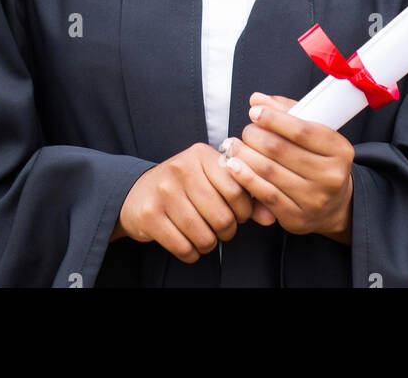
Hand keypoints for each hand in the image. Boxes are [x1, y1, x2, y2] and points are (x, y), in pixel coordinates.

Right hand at [113, 141, 274, 262]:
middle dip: (227, 231)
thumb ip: (243, 195)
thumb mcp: (211, 180)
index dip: (245, 211)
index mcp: (201, 155)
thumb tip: (271, 217)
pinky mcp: (150, 216)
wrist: (136, 193)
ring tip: (205, 235)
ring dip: (209, 244)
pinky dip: (191, 254)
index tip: (239, 215)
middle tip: (222, 229)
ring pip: (205, 236)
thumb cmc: (183, 187)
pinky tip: (188, 244)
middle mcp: (181, 168)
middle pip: (223, 217)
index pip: (238, 189)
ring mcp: (164, 192)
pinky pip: (184, 248)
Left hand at [221, 93, 354, 243]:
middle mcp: (330, 176)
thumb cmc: (320, 160)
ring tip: (232, 145)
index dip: (273, 119)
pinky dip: (246, 178)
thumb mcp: (315, 133)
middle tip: (245, 131)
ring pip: (270, 171)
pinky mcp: (297, 218)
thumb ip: (288, 112)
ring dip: (245, 155)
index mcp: (339, 150)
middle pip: (281, 150)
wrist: (334, 206)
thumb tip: (257, 100)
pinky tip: (234, 167)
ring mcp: (314, 200)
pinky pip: (266, 195)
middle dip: (255, 136)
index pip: (301, 130)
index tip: (255, 111)